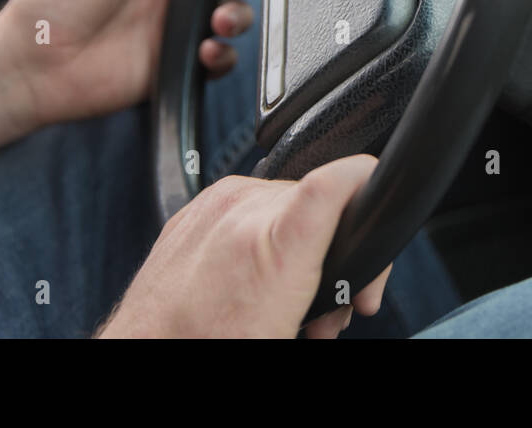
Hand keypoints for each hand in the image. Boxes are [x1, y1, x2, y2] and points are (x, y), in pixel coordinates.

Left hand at [97, 156, 390, 337]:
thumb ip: (332, 281)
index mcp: (275, 244)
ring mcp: (216, 205)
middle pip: (322, 200)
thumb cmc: (217, 343)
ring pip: (287, 201)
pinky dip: (266, 233)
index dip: (370, 177)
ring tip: (292, 298)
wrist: (149, 353)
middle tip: (332, 303)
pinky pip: (252, 204)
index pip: (336, 179)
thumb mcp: (294, 320)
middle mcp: (243, 212)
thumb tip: (359, 276)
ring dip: (302, 242)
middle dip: (338, 247)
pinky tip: (261, 276)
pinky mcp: (197, 207)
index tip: (382, 190)